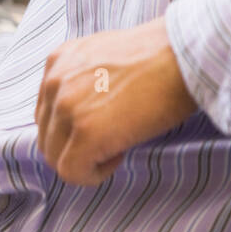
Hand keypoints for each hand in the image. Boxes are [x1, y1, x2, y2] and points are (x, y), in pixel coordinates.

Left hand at [34, 16, 196, 186]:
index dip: (73, 128)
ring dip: (85, 160)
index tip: (105, 123)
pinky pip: (72, 172)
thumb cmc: (158, 58)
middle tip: (113, 139)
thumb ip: (81, 81)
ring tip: (118, 144)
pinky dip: (94, 174)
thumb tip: (80, 113)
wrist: (183, 56)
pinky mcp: (86, 132)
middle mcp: (55, 82)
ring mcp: (67, 107)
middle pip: (47, 138)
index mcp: (58, 61)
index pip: (47, 114)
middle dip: (75, 148)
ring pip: (55, 158)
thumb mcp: (105, 57)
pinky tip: (120, 154)